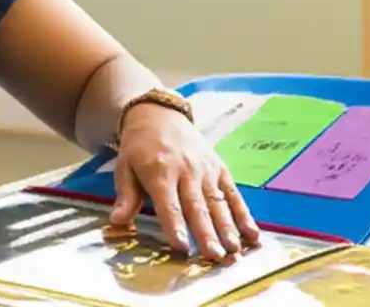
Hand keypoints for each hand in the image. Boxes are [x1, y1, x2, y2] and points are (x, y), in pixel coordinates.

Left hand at [108, 104, 259, 260]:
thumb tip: (117, 222)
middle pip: (197, 206)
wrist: (159, 115)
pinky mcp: (219, 168)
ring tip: (235, 249)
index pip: (168, 204)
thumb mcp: (125, 168)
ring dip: (228, 227)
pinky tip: (251, 233)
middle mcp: (186, 171)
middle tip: (215, 256)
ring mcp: (205, 170)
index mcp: (159, 172)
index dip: (175, 225)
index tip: (182, 246)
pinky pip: (232, 193)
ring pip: (218, 202)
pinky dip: (243, 213)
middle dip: (207, 233)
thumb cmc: (139, 148)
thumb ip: (126, 197)